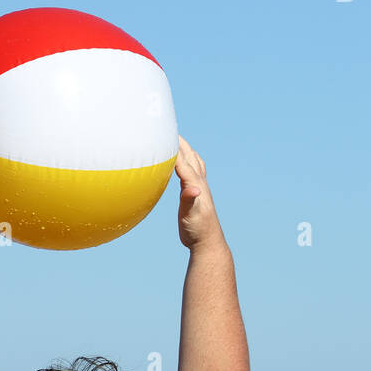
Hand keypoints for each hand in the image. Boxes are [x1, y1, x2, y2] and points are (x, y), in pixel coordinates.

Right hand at [174, 136, 225, 251]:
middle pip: (189, 156)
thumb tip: (193, 188)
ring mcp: (199, 187)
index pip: (182, 161)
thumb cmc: (197, 230)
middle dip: (180, 142)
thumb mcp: (191, 215)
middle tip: (169, 129)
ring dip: (185, 149)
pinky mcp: (197, 194)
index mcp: (195, 184)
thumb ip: (190, 200)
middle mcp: (199, 182)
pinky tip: (182, 164)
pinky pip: (192, 171)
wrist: (207, 241)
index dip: (173, 147)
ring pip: (193, 161)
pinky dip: (187, 162)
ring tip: (177, 140)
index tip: (163, 134)